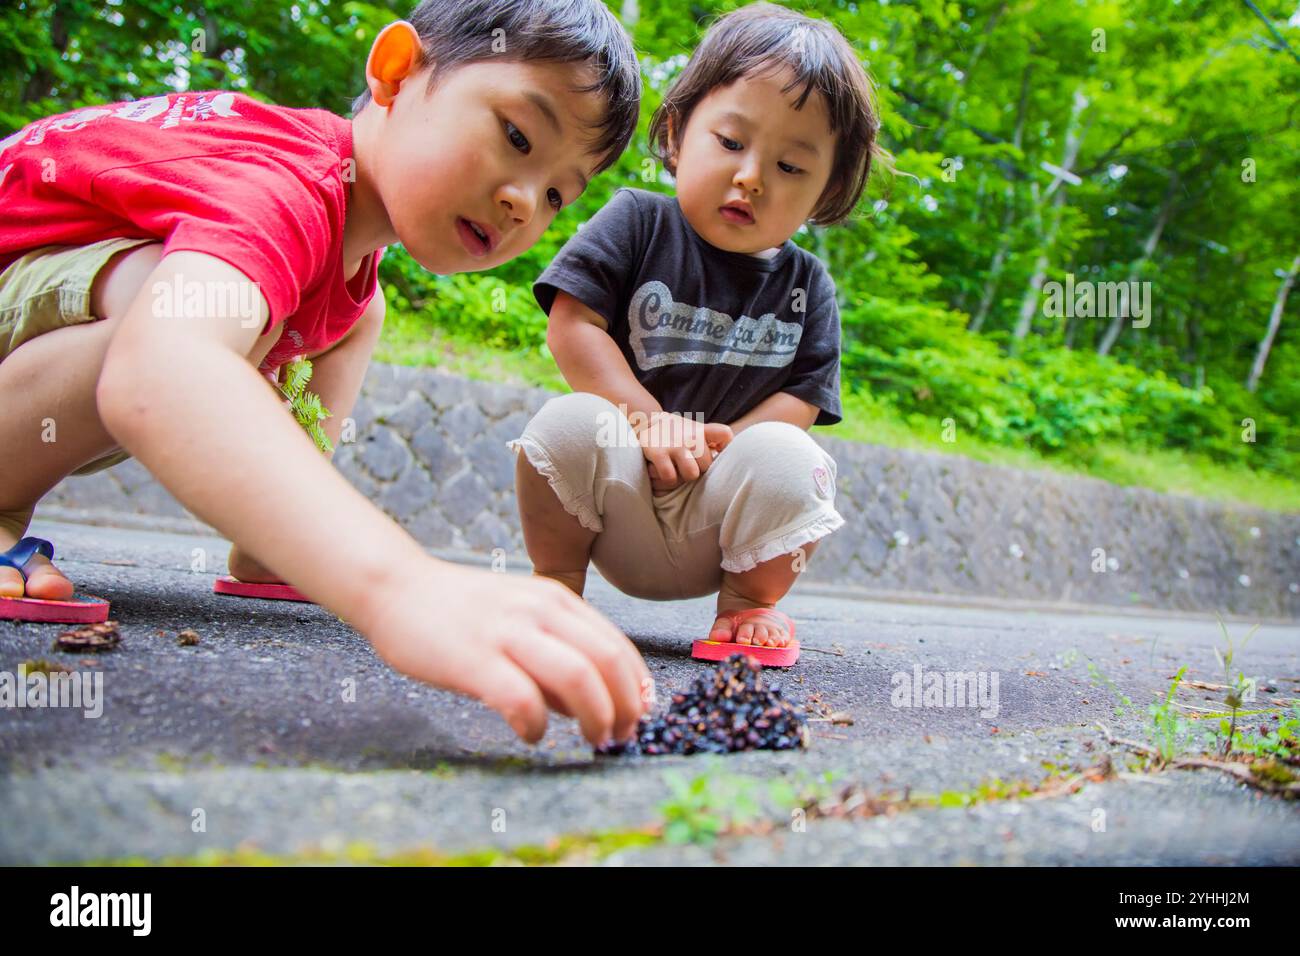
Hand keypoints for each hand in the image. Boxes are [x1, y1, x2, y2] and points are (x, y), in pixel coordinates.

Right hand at [362, 558, 652, 747]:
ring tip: (592, 740)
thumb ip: (555, 653)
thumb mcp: (520, 617)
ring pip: (577, 677)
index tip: (639, 714)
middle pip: (607, 661)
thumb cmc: (459, 611)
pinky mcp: (475, 659)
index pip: (617, 645)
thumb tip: (586, 704)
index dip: (637, 686)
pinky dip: (537, 725)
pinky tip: (530, 734)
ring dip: (596, 717)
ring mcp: (507, 632)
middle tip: (620, 735)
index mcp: (556, 599)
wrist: (396, 588)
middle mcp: (539, 610)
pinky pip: (522, 700)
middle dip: (625, 706)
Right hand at [635, 412, 733, 492]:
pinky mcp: (659, 453)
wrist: (645, 421)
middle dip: (698, 470)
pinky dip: (666, 480)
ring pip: (692, 474)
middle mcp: (691, 436)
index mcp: (701, 430)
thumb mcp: (694, 429)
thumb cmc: (675, 433)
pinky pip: (670, 477)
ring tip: (675, 472)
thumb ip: (711, 439)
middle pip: (707, 465)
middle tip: (685, 465)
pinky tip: (662, 473)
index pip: (725, 434)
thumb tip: (724, 454)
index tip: (717, 454)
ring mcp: (675, 444)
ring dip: (683, 478)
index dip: (727, 448)